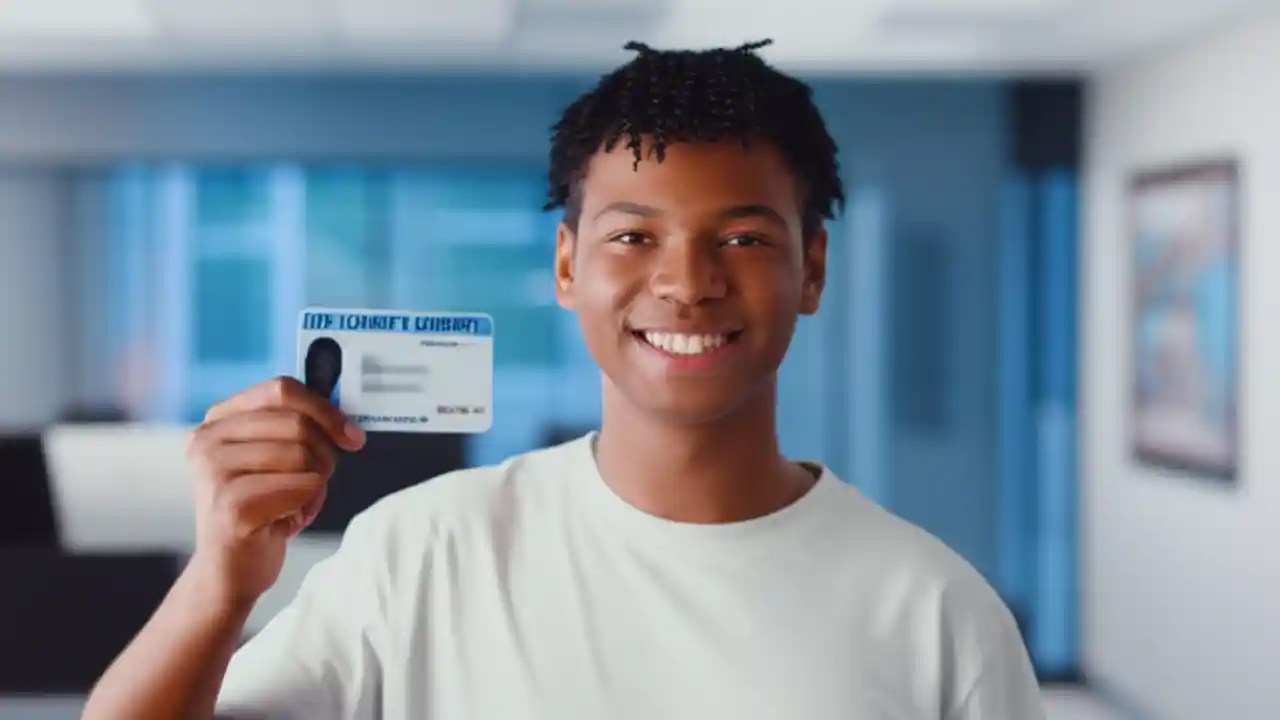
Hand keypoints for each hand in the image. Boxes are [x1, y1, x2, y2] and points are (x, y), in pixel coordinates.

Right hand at [185, 376, 365, 607]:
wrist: (230, 570)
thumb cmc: (261, 510)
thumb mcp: (275, 458)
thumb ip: (297, 427)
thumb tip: (344, 416)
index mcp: (218, 420)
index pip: (282, 389)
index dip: (326, 409)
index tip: (352, 434)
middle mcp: (207, 440)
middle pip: (297, 423)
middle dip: (324, 453)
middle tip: (315, 480)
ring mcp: (214, 472)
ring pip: (302, 454)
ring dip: (315, 482)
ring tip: (292, 502)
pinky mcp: (231, 505)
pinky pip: (301, 487)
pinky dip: (307, 505)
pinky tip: (284, 520)